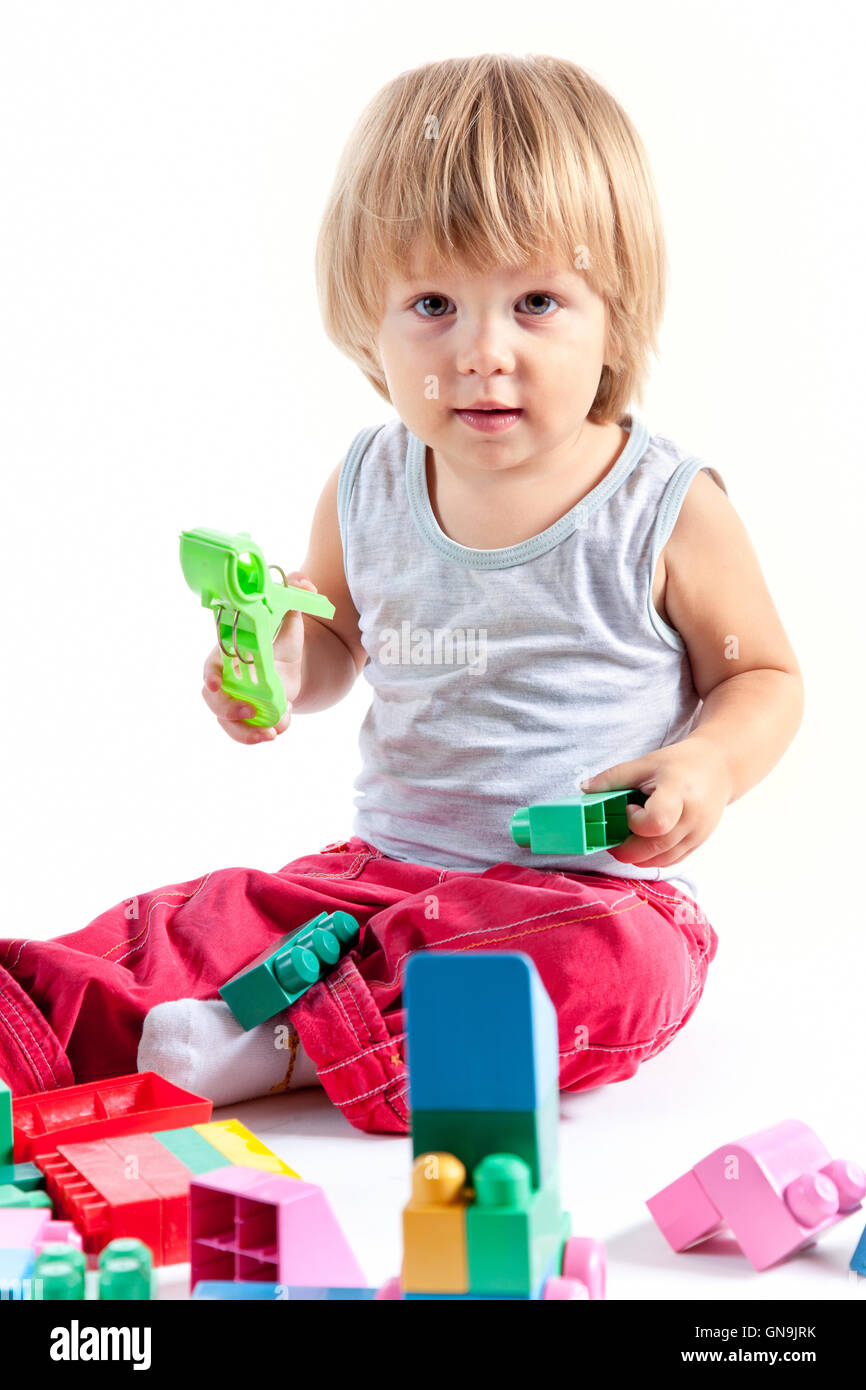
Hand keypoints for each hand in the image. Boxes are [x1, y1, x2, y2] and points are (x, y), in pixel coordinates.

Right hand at [201, 571, 318, 744]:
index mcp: (228, 654)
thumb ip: (294, 596)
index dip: (210, 674)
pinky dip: (261, 733)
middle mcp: (225, 680)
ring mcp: (233, 701)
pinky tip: (281, 726)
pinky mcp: (246, 717)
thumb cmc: (279, 636)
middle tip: (253, 710)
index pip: (211, 664)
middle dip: (229, 709)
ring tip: (272, 733)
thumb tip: (303, 581)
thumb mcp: (289, 616)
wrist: (289, 663)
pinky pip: (245, 732)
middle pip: (213, 699)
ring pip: (227, 722)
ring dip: (246, 732)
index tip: (216, 683)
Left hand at [580, 736, 731, 868]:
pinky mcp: (698, 844)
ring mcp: (698, 834)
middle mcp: (692, 818)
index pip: (656, 823)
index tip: (628, 808)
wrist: (719, 768)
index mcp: (679, 792)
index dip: (635, 822)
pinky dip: (652, 857)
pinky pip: (670, 860)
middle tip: (613, 836)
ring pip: (661, 860)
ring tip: (628, 837)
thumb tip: (583, 789)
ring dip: (637, 856)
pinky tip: (643, 841)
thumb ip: (613, 778)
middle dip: (626, 848)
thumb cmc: (680, 763)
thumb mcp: (645, 763)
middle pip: (655, 848)